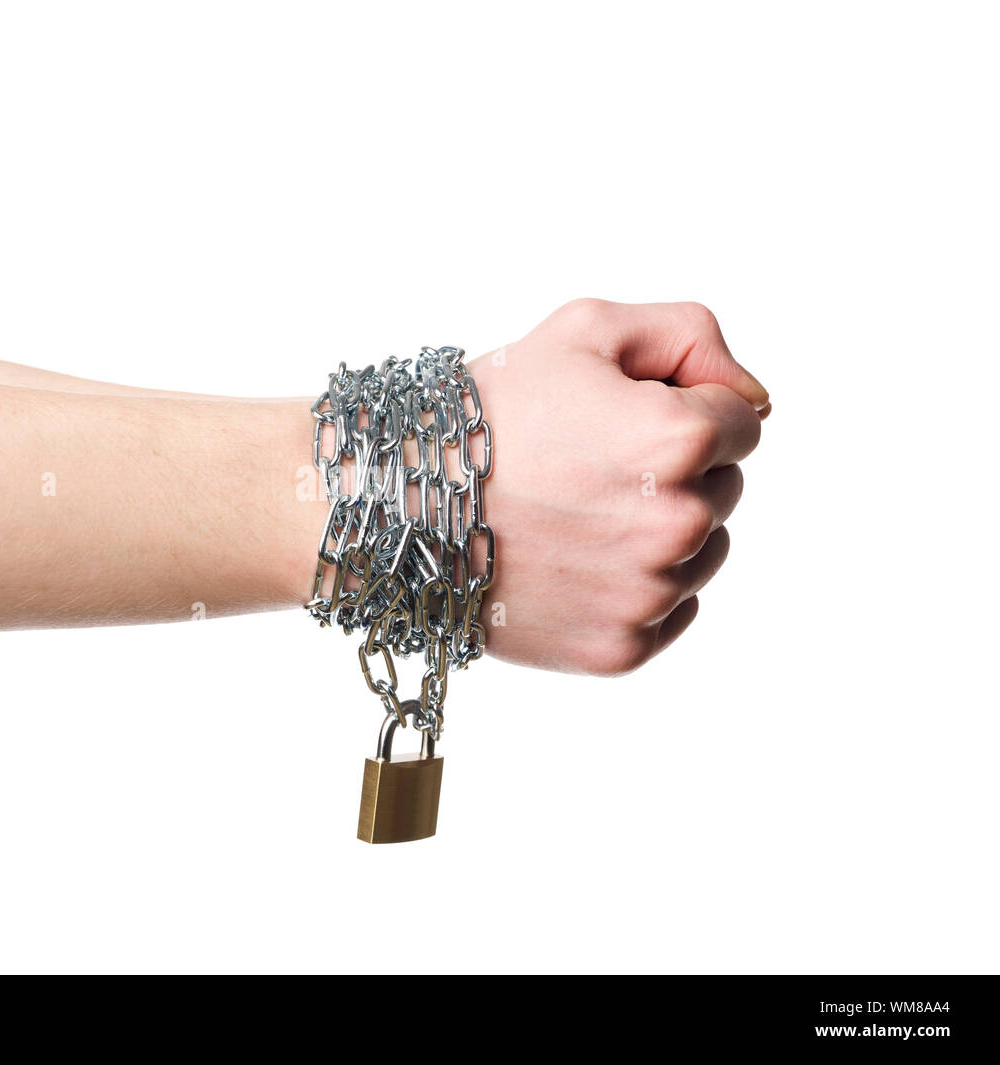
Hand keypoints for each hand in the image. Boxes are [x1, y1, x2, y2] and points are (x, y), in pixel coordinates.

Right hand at [468, 299, 767, 674]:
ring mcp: (648, 595)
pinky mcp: (620, 648)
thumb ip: (691, 338)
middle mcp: (678, 524)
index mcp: (680, 438)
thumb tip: (756, 400)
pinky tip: (573, 561)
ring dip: (656, 529)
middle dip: (671, 470)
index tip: (610, 419)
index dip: (675, 408)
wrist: (396, 508)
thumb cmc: (486, 416)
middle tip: (581, 467)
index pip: (739, 420)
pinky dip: (633, 587)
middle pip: (724, 488)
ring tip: (573, 516)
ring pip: (701, 552)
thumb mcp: (585, 328)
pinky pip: (670, 610)